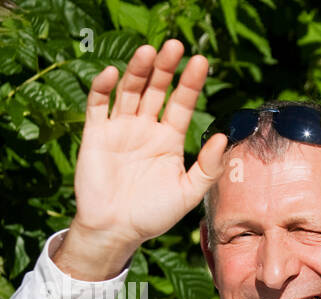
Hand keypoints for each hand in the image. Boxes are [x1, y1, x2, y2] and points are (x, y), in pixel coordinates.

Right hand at [56, 40, 226, 278]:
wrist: (116, 231)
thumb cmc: (154, 215)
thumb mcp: (188, 193)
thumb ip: (207, 167)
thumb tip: (225, 138)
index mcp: (169, 139)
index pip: (182, 104)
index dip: (190, 83)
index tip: (201, 61)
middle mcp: (146, 128)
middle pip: (156, 90)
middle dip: (165, 68)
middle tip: (174, 46)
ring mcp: (120, 128)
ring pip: (130, 92)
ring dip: (138, 71)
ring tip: (149, 52)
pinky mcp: (96, 134)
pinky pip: (98, 105)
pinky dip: (104, 88)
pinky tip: (114, 74)